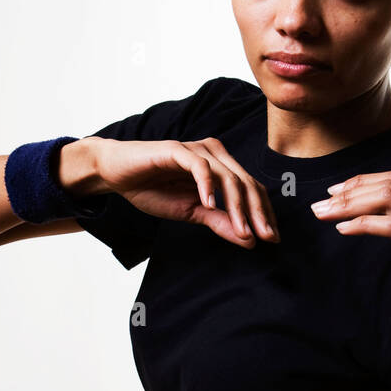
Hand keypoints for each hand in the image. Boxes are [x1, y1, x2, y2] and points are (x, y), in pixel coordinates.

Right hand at [96, 136, 280, 247]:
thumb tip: (249, 240)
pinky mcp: (177, 149)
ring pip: (228, 176)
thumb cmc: (153, 189)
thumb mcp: (191, 213)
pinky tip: (210, 205)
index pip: (252, 189)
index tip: (272, 238)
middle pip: (246, 182)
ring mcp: (197, 150)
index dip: (264, 213)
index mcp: (221, 167)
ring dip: (237, 206)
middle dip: (258, 212)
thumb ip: (220, 223)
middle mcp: (215, 154)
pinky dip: (207, 187)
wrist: (118, 174)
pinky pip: (199, 167)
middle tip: (266, 237)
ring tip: (244, 230)